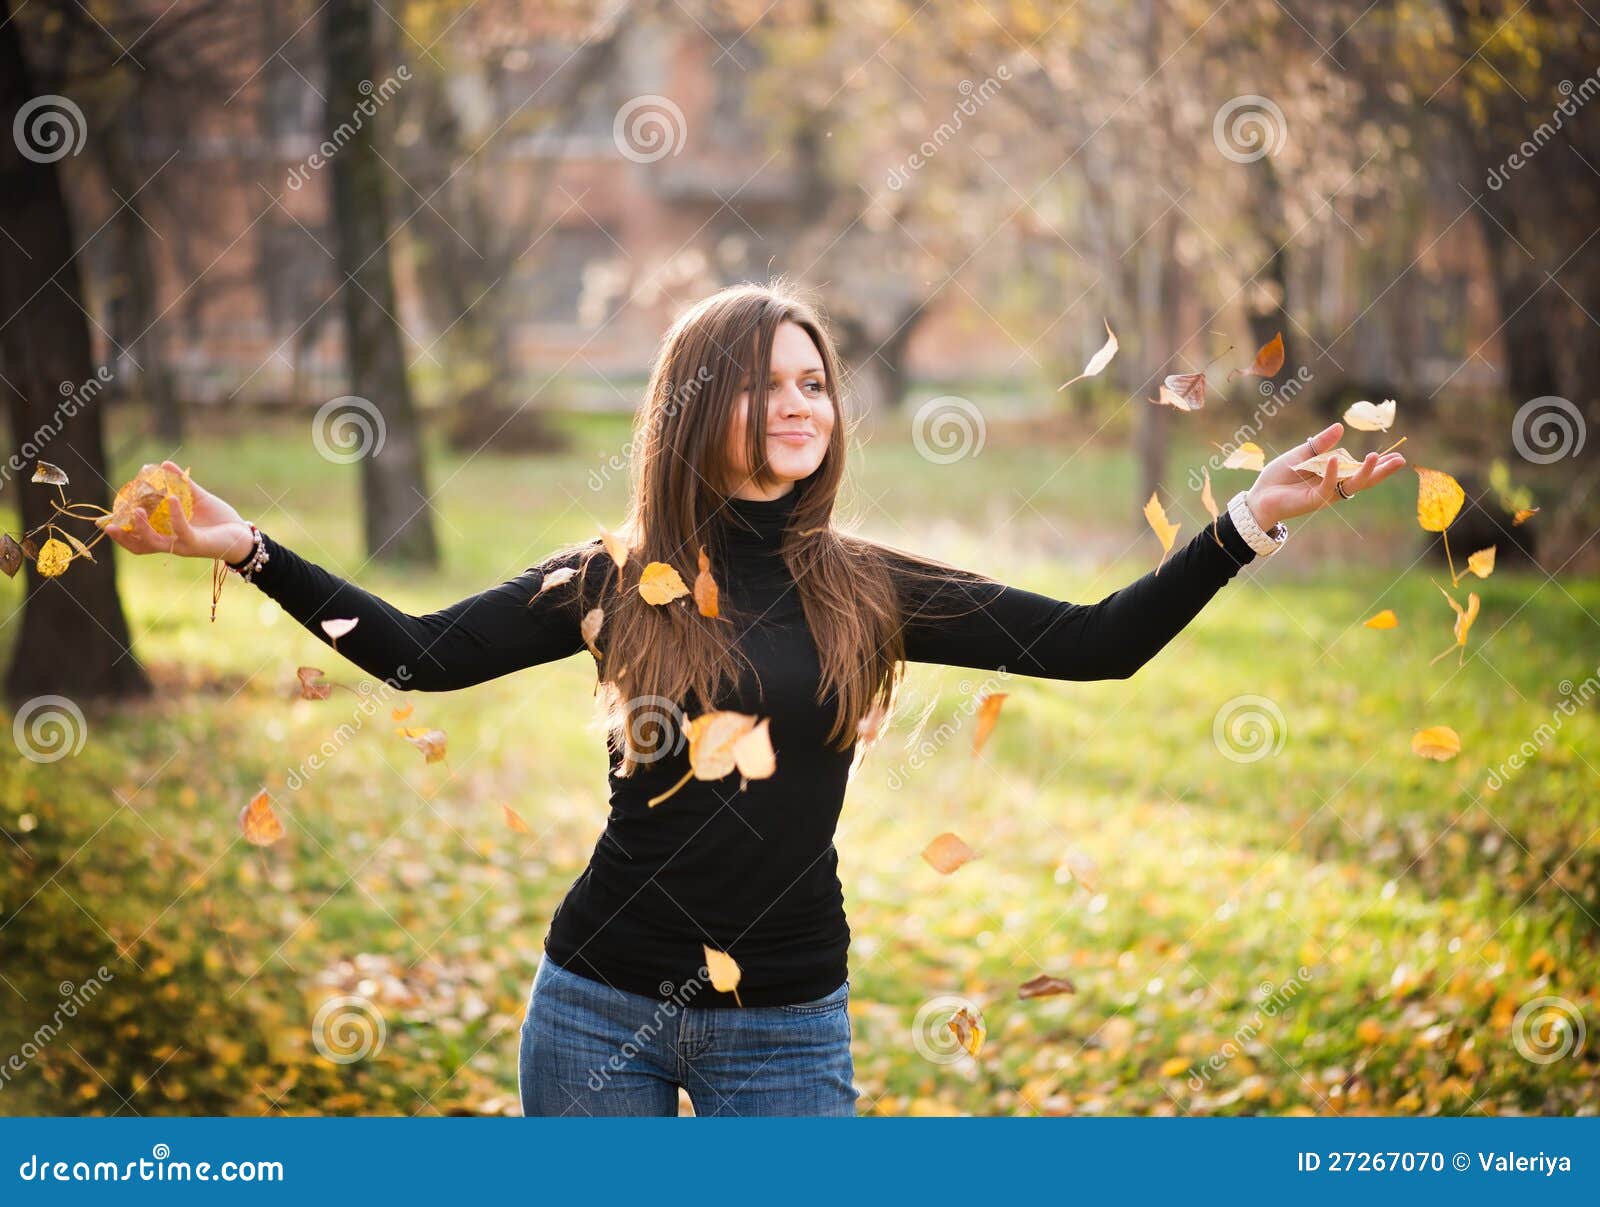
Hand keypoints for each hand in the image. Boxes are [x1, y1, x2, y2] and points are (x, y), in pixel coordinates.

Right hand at [94, 460, 253, 561]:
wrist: (243, 534)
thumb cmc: (219, 519)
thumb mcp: (197, 499)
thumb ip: (181, 484)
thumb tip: (163, 464)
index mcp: (167, 534)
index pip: (138, 539)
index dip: (122, 533)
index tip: (105, 522)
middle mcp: (172, 543)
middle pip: (141, 546)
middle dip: (124, 536)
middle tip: (109, 525)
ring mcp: (183, 545)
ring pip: (156, 542)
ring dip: (143, 528)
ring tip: (137, 510)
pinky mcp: (197, 544)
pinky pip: (182, 530)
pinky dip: (176, 514)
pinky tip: (172, 499)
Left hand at [1245, 422, 1407, 529]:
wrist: (1259, 495)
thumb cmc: (1279, 476)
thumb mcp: (1301, 453)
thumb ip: (1320, 444)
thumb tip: (1340, 427)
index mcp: (1333, 475)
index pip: (1359, 469)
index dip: (1377, 464)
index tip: (1397, 455)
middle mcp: (1333, 486)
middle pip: (1363, 480)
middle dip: (1382, 471)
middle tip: (1400, 460)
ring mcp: (1325, 494)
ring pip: (1351, 485)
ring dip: (1364, 472)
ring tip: (1376, 457)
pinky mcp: (1314, 500)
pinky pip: (1328, 486)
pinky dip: (1332, 473)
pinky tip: (1336, 459)